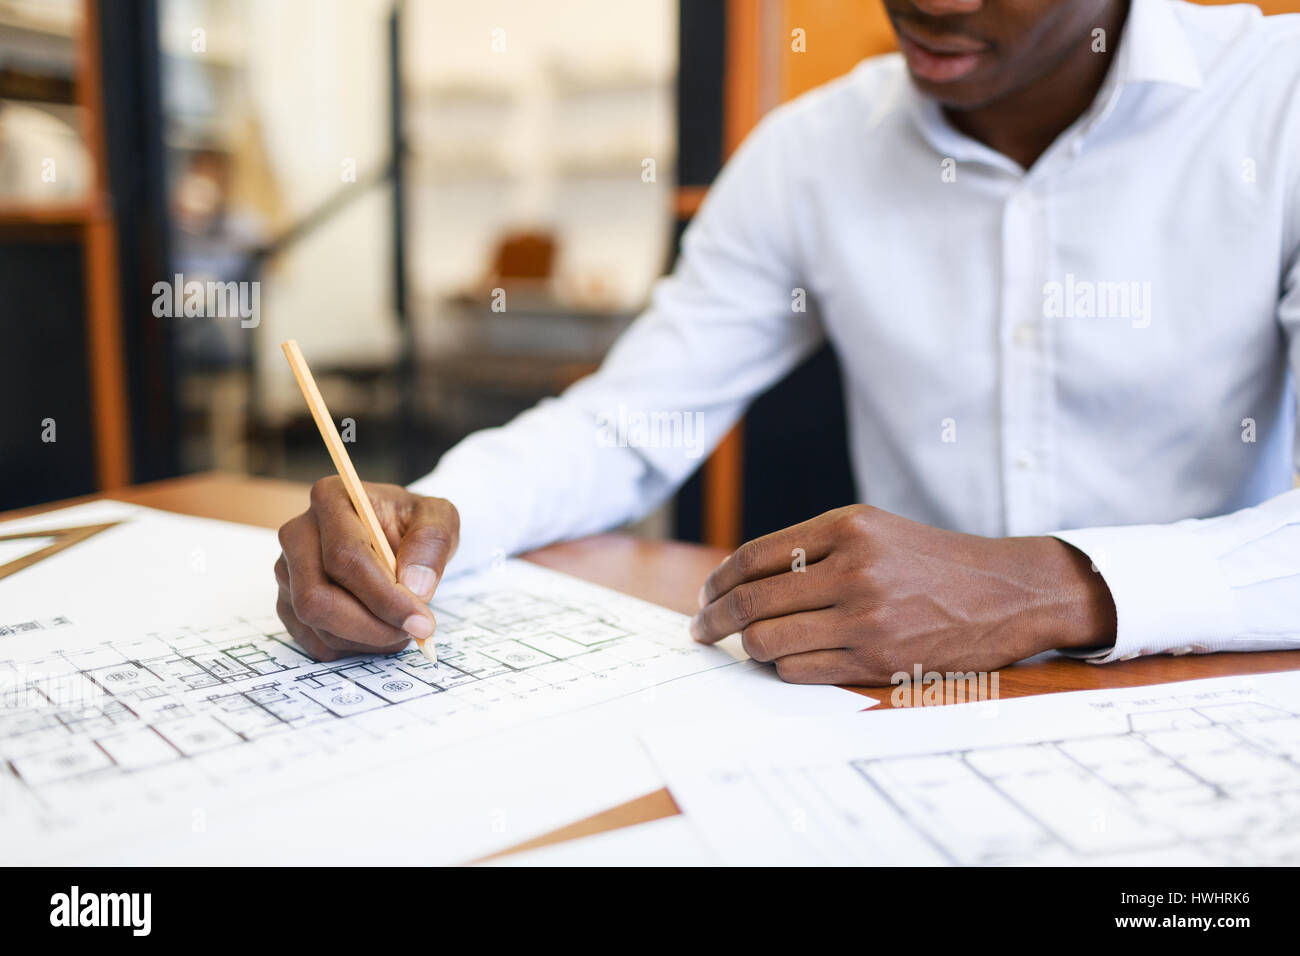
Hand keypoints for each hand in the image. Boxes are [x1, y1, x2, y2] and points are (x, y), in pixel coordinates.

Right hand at [274, 477, 459, 660]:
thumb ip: (432, 541)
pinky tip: (379, 630)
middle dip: (371, 626)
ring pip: (315, 623)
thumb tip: (414, 585)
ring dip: (367, 638)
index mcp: (331, 498)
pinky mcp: (287, 602)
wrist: (394, 534)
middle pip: (317, 597)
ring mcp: (286, 570)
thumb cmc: (411, 523)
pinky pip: (314, 641)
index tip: (421, 621)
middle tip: (413, 631)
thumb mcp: (438, 517)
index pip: (345, 557)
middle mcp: (298, 533)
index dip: (384, 596)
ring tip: (400, 626)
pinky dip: (353, 647)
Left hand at [691, 505, 1115, 684]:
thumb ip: (809, 547)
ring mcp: (866, 618)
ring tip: (745, 649)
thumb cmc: (927, 561)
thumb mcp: (871, 529)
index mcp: (846, 527)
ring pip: (769, 643)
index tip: (704, 597)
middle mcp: (853, 569)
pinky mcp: (877, 659)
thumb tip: (738, 582)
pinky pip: (800, 670)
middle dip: (714, 621)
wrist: (1003, 593)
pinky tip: (783, 662)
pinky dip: (781, 669)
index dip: (716, 583)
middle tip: (701, 631)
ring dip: (746, 650)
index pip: (753, 557)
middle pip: (753, 603)